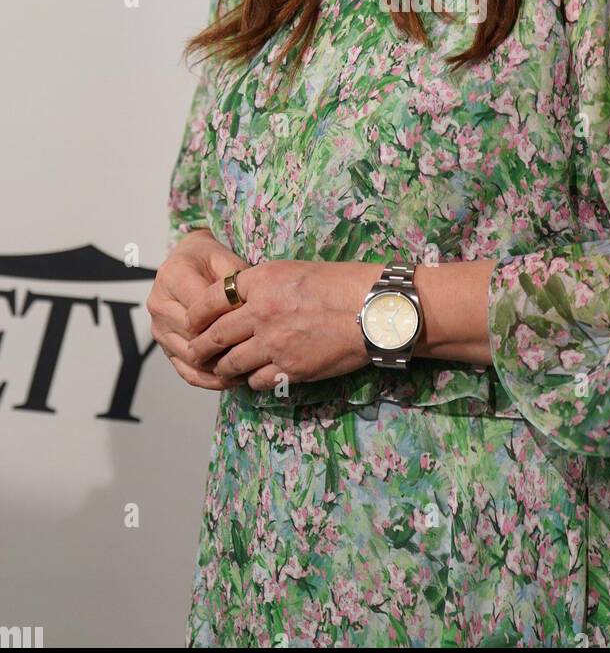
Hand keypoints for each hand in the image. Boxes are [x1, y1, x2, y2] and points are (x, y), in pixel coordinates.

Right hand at [147, 229, 257, 389]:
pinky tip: (230, 379)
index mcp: (172, 276)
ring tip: (248, 369)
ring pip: (190, 357)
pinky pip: (184, 369)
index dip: (228, 322)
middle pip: (195, 337)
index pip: (201, 309)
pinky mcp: (163, 344)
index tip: (254, 331)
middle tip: (256, 356)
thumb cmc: (211, 259)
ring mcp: (158, 326)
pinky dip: (207, 378)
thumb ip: (235, 282)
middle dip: (226, 348)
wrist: (189, 260)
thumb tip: (251, 309)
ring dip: (218, 367)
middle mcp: (159, 303)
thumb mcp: (226, 259)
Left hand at [185, 259, 376, 391]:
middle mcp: (261, 311)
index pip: (211, 298)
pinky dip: (251, 381)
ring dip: (222, 368)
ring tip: (220, 369)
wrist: (375, 310)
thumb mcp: (295, 271)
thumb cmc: (343, 284)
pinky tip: (254, 377)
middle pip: (214, 335)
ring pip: (231, 363)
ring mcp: (274, 343)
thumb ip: (265, 286)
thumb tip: (245, 301)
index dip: (196, 314)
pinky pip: (257, 381)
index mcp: (262, 280)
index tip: (192, 323)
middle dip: (200, 347)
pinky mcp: (290, 368)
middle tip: (195, 352)